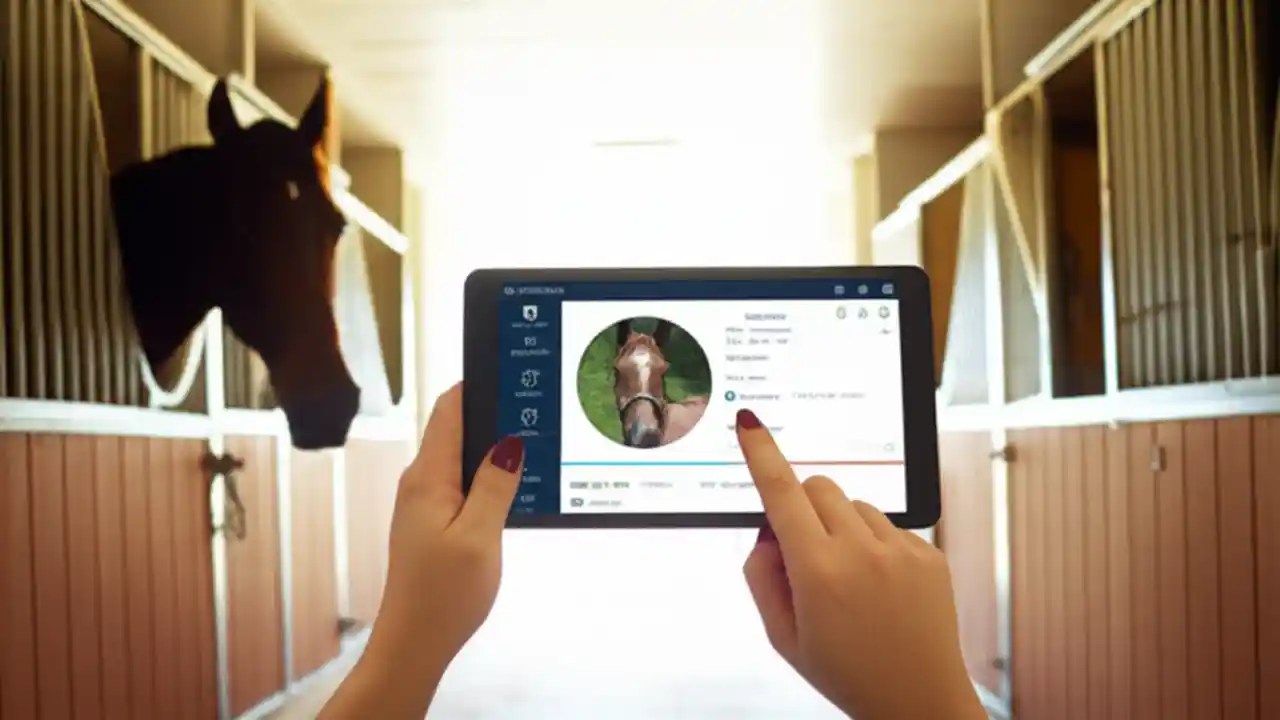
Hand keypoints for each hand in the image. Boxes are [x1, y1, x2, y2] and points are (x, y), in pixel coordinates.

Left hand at [320, 384, 523, 718]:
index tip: (510, 368)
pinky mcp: (432, 521)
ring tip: (534, 440)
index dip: (478, 383)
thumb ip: (495, 484)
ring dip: (492, 448)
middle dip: (493, 413)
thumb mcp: (480, 536)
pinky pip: (461, 483)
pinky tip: (514, 486)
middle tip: (536, 404)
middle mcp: (420, 482)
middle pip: (456, 428)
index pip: (450, 409)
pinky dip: (487, 475)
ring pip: (461, 457)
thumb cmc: (443, 594)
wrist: (414, 642)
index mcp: (429, 477)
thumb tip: (510, 440)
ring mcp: (424, 502)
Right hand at [735, 409, 984, 719]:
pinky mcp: (929, 553)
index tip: (750, 422)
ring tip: (850, 580)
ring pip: (855, 505)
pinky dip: (875, 544)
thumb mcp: (782, 636)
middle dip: (803, 505)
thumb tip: (766, 532)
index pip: (781, 495)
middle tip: (803, 550)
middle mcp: (862, 553)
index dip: (761, 453)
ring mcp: (901, 551)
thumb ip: (761, 576)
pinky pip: (889, 525)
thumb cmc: (846, 672)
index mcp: (819, 572)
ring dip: (841, 526)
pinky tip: (880, 587)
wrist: (919, 700)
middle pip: (819, 487)